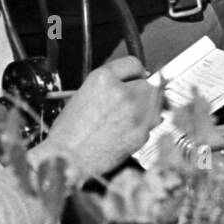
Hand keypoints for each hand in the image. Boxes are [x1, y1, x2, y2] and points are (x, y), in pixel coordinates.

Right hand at [31, 57, 161, 179]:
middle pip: (148, 83)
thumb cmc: (69, 132)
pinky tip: (127, 131)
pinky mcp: (142, 132)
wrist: (68, 160)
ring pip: (155, 102)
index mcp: (104, 79)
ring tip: (128, 117)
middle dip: (141, 91)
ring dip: (147, 107)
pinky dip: (144, 125)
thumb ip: (109, 83)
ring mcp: (135, 113)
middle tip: (130, 102)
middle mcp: (122, 92)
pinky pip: (152, 121)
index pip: (133, 63)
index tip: (135, 77)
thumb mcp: (82, 94)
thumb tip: (127, 83)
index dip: (133, 72)